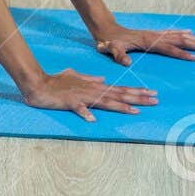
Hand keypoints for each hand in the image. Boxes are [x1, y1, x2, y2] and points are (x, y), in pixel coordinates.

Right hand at [21, 69, 158, 120]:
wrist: (38, 84)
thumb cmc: (57, 81)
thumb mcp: (76, 76)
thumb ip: (90, 78)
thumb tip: (104, 79)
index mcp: (95, 86)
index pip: (120, 88)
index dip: (137, 91)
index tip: (152, 93)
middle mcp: (93, 90)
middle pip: (119, 94)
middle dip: (138, 97)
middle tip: (155, 100)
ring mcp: (82, 96)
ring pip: (105, 101)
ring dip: (120, 106)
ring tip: (135, 110)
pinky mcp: (70, 102)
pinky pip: (78, 109)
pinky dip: (85, 113)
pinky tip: (92, 119)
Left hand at [95, 25, 194, 65]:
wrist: (106, 29)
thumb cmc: (109, 42)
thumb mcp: (110, 49)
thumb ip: (118, 55)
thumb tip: (126, 63)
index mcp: (148, 42)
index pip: (169, 48)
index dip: (181, 53)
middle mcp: (155, 36)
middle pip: (180, 40)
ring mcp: (155, 34)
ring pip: (179, 36)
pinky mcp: (154, 35)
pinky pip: (173, 34)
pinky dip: (184, 34)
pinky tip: (191, 34)